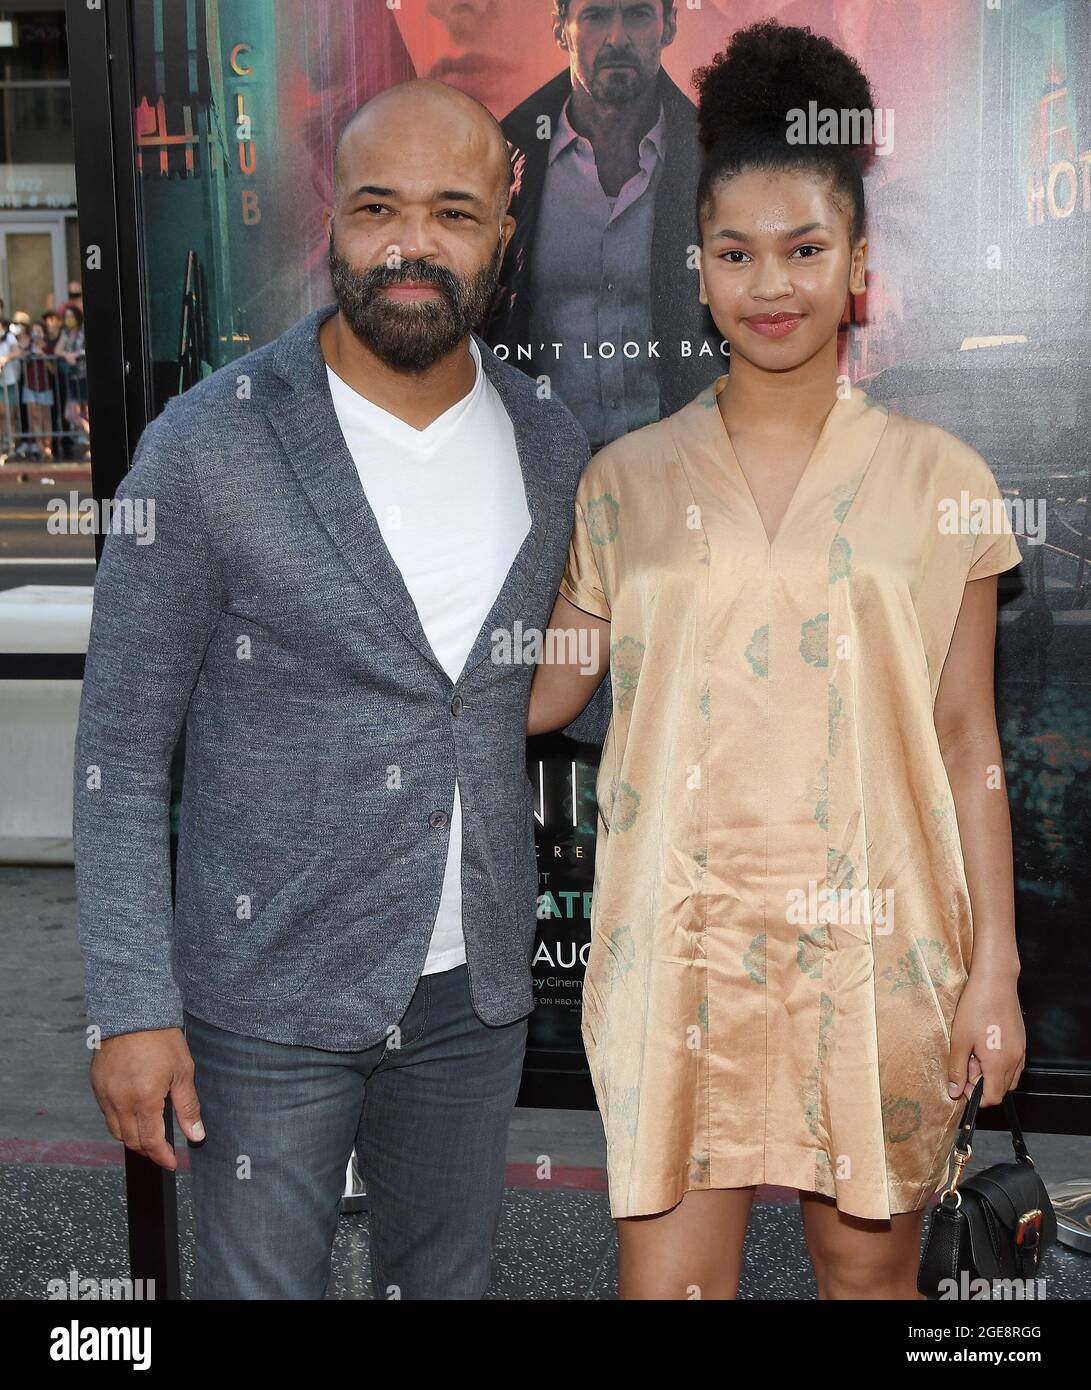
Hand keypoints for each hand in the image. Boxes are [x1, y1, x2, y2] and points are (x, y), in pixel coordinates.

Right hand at [90, 1027, 204, 1168]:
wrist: (133, 1013)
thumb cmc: (161, 1039)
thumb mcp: (183, 1072)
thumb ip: (188, 1107)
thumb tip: (196, 1135)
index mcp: (144, 1098)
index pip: (151, 1141)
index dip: (161, 1156)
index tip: (171, 1163)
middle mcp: (120, 1100)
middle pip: (130, 1140)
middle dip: (147, 1150)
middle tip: (162, 1151)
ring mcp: (105, 1094)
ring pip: (115, 1130)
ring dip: (131, 1138)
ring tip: (148, 1137)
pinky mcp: (96, 1085)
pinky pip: (106, 1114)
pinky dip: (119, 1121)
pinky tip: (133, 1115)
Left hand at [947, 971, 1025, 1105]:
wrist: (995, 982)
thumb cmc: (976, 1008)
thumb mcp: (959, 1040)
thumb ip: (957, 1068)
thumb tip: (954, 1091)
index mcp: (999, 1064)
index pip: (992, 1098)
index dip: (975, 1096)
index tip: (961, 1084)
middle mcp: (1015, 1061)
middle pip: (1001, 1090)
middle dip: (982, 1084)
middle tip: (965, 1063)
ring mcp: (1021, 1051)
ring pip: (1009, 1078)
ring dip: (991, 1074)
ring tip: (974, 1053)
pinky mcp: (1022, 1042)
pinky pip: (1014, 1064)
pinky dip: (1000, 1064)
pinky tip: (984, 1046)